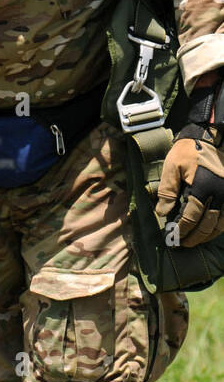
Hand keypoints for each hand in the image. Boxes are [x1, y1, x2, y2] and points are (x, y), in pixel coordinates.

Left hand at [157, 130, 223, 246]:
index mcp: (202, 188)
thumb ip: (167, 191)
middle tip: (182, 244)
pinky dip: (219, 227)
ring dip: (207, 235)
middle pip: (207, 225)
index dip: (181, 230)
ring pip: (221, 225)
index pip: (191, 217)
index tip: (172, 238)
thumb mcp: (172, 167)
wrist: (211, 137)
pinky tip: (210, 230)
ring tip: (195, 240)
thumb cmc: (188, 150)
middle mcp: (219, 195)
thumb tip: (162, 213)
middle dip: (194, 237)